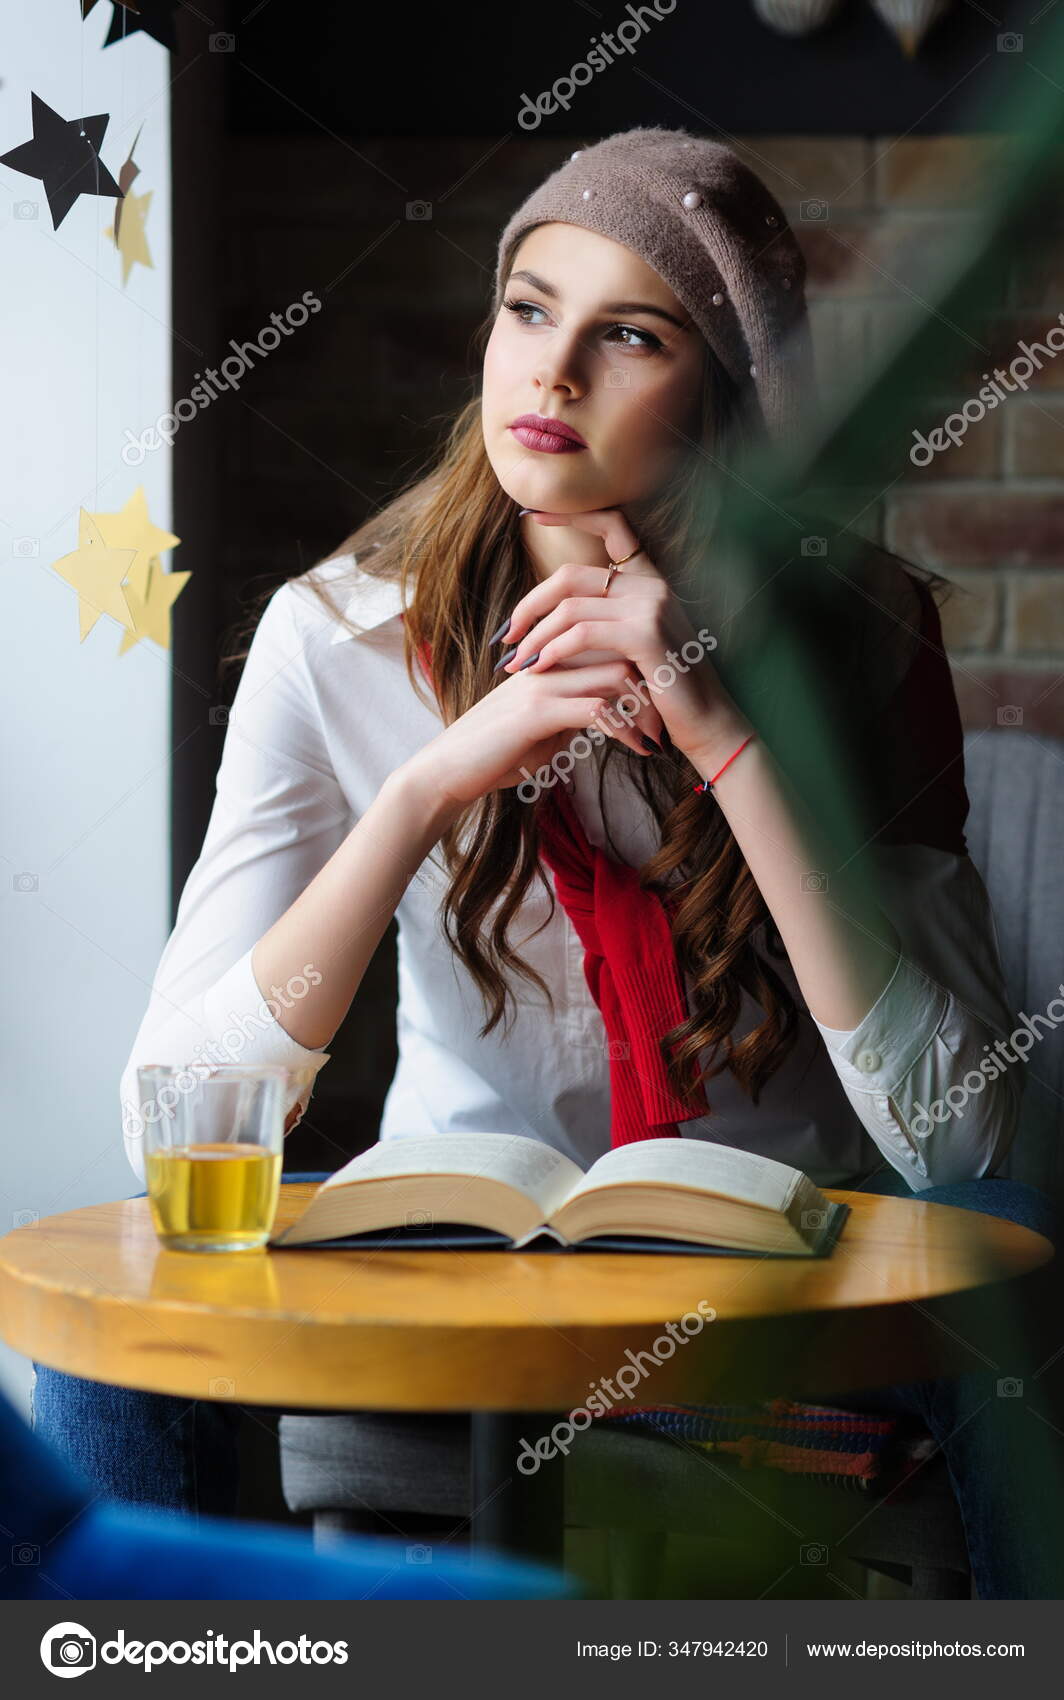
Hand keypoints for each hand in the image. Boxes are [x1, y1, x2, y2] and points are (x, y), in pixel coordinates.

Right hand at [402, 654, 654, 812]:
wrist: (445, 773)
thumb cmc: (490, 757)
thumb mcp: (539, 733)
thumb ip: (569, 718)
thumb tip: (602, 720)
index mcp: (545, 665)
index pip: (605, 647)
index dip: (640, 672)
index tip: (659, 706)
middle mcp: (545, 666)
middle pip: (618, 653)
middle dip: (653, 687)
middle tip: (668, 722)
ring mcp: (541, 686)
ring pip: (613, 675)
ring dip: (646, 707)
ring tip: (658, 737)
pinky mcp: (537, 713)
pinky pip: (597, 709)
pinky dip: (626, 729)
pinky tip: (639, 749)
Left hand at [494, 506, 744, 763]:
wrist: (706, 722)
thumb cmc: (664, 693)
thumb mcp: (631, 648)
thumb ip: (601, 622)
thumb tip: (548, 617)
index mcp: (649, 581)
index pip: (612, 526)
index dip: (571, 514)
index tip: (531, 513)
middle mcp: (652, 585)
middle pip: (570, 575)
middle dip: (529, 605)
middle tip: (505, 637)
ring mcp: (651, 606)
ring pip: (569, 608)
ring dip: (534, 636)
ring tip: (516, 663)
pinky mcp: (646, 635)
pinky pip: (582, 634)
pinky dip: (553, 650)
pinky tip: (539, 667)